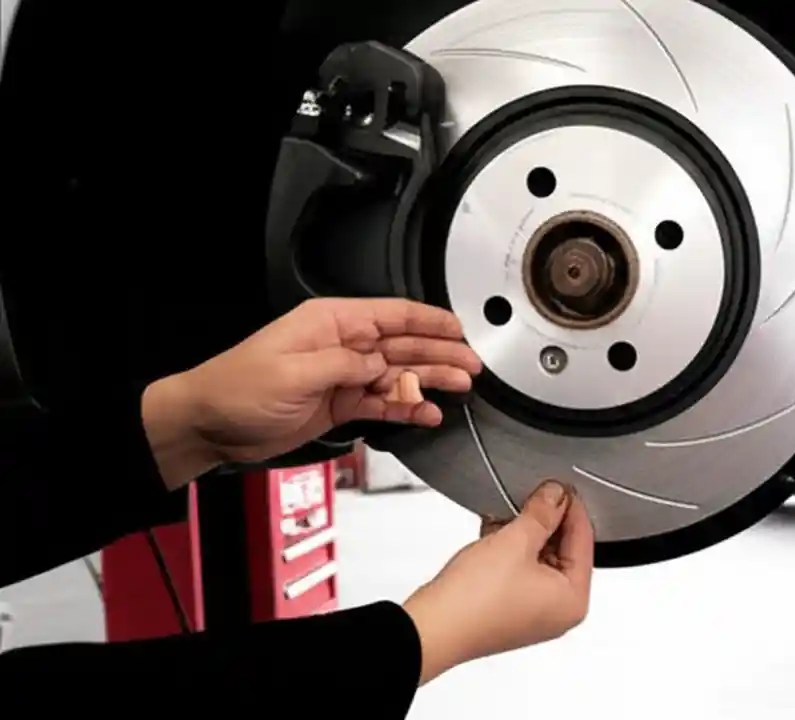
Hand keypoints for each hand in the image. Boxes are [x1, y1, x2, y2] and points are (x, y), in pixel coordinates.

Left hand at [142, 298, 481, 485]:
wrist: (211, 425)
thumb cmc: (238, 388)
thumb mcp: (293, 371)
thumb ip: (343, 365)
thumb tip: (380, 365)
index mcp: (330, 323)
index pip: (391, 315)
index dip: (429, 321)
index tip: (459, 329)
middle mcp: (342, 345)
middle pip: (402, 345)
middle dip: (440, 353)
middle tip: (471, 365)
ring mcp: (343, 375)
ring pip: (398, 374)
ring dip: (430, 380)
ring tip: (461, 386)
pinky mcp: (340, 403)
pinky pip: (383, 403)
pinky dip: (406, 408)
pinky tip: (428, 412)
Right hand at [401, 481, 593, 683]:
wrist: (432, 628)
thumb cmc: (474, 600)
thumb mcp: (516, 541)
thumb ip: (542, 513)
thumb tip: (556, 494)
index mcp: (573, 601)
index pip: (584, 541)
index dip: (571, 508)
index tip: (561, 486)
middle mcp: (557, 612)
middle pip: (562, 550)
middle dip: (544, 521)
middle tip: (534, 494)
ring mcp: (531, 612)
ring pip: (537, 558)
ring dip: (523, 532)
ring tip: (509, 512)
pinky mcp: (507, 609)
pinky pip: (518, 569)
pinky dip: (509, 549)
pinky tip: (495, 529)